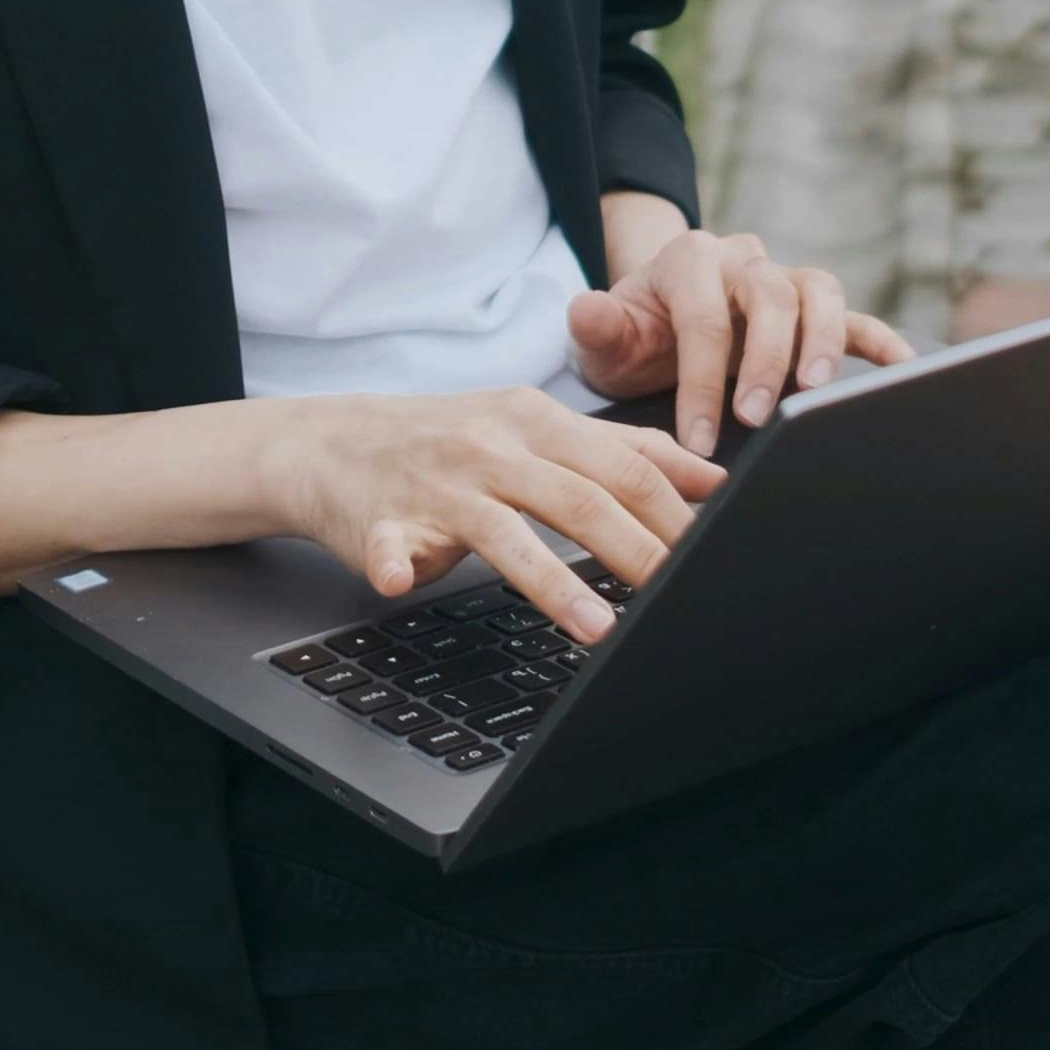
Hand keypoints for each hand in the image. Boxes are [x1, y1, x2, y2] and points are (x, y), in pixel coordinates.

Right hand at [259, 386, 726, 644]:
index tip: (716, 550)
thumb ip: (622, 449)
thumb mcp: (534, 426)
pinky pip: (388, 543)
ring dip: (553, 582)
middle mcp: (492, 448)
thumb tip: (710, 478)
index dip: (675, 510)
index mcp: (536, 421)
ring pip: (504, 531)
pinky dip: (395, 562)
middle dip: (639, 550)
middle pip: (581, 498)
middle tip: (680, 595)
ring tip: (598, 628)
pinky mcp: (381, 519)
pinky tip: (402, 582)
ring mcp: (437, 483)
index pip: (624, 464)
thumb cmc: (447, 440)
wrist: (333, 442)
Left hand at [568, 213, 913, 457]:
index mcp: (688, 260)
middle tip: (756, 416)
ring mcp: (782, 281)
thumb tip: (585, 309)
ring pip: (817, 291)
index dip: (701, 378)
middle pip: (769, 295)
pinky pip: (854, 318)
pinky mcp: (812, 309)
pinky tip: (902, 369)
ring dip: (821, 339)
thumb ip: (595, 326)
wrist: (657, 324)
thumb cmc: (635, 337)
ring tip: (817, 390)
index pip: (703, 316)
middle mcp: (741, 261)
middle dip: (765, 358)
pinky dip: (880, 340)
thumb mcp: (605, 337)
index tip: (697, 437)